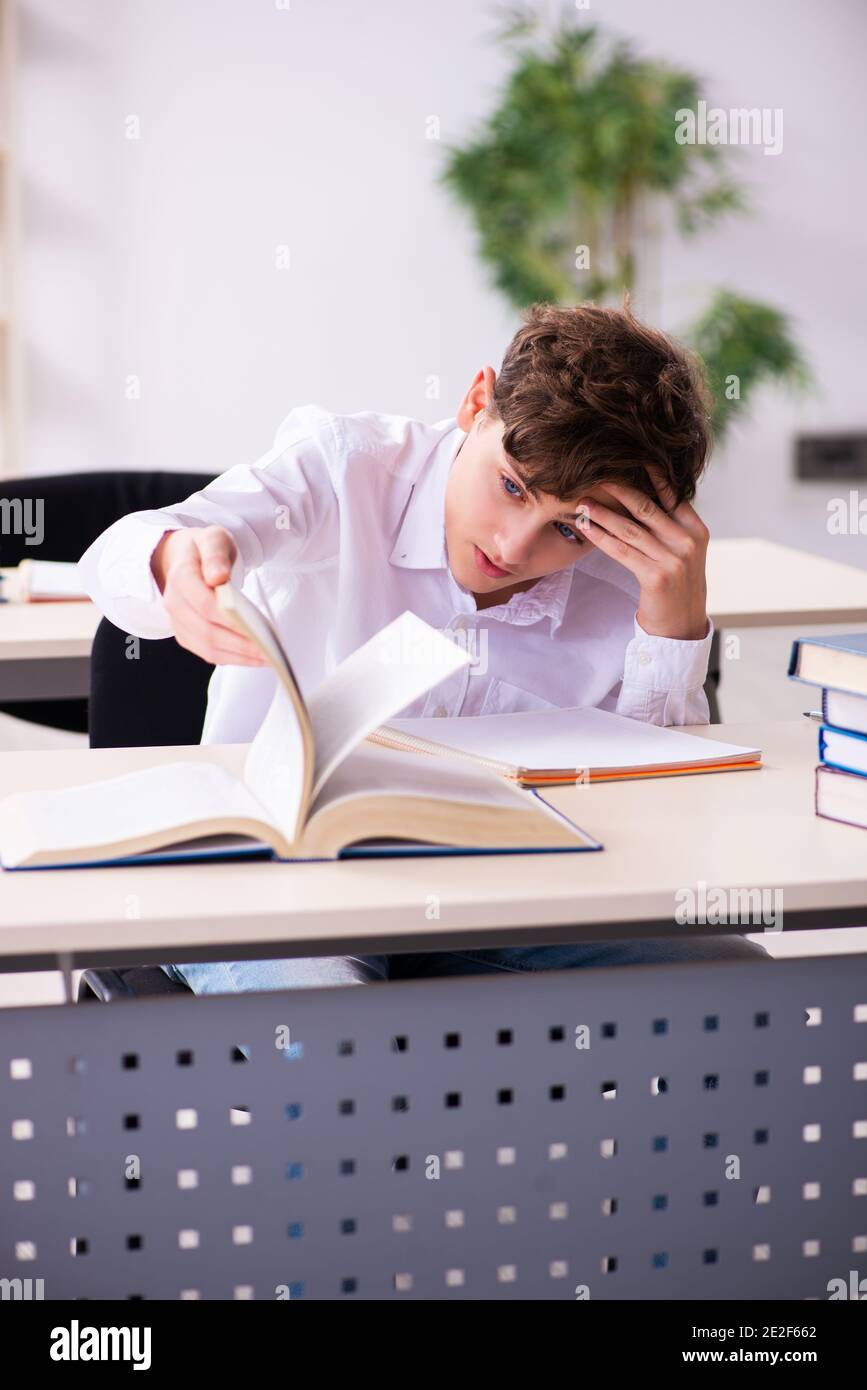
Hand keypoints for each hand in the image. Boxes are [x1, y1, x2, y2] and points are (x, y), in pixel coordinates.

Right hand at [150, 526, 267, 665]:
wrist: (185, 558)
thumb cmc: (204, 550)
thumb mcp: (213, 539)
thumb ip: (215, 554)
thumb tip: (217, 577)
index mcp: (181, 578)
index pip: (206, 606)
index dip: (231, 621)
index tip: (257, 630)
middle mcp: (175, 604)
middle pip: (208, 632)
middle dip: (240, 645)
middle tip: (269, 651)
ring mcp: (178, 623)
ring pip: (208, 648)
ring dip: (239, 657)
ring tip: (267, 658)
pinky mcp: (187, 636)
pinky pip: (209, 653)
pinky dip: (233, 658)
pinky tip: (254, 658)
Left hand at [574, 465, 709, 639]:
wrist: (682, 626)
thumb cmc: (677, 585)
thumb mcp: (683, 551)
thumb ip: (670, 525)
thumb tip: (642, 494)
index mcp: (697, 530)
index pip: (672, 494)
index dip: (650, 475)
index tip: (628, 458)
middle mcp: (688, 541)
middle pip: (647, 507)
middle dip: (618, 489)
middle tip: (595, 475)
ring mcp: (674, 559)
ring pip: (630, 528)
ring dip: (602, 513)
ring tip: (582, 502)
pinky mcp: (656, 577)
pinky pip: (621, 551)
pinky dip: (600, 537)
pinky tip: (585, 527)